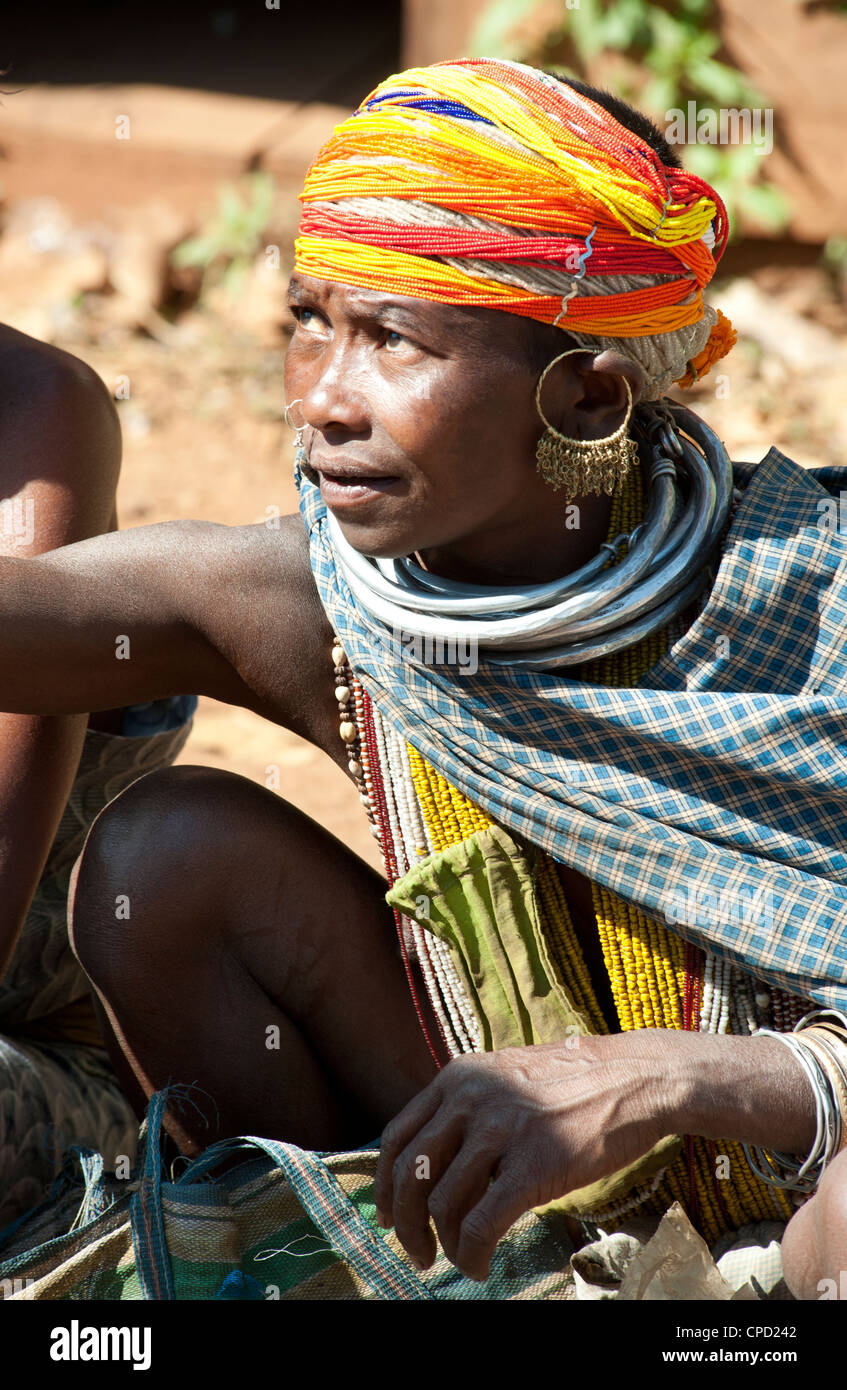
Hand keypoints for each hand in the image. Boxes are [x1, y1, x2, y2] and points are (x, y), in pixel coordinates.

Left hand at [373, 1036, 672, 1280]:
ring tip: (457, 1259)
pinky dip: (471, 1254)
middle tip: (417, 1251)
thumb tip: (434, 1156)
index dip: (384, 1185)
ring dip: (444, 1245)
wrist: (635, 1078)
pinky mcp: (532, 1165)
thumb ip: (468, 1105)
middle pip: (412, 1175)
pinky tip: (481, 1265)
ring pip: (443, 1205)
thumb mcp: (505, 1075)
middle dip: (406, 1224)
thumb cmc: (575, 1083)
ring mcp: (500, 1131)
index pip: (396, 1137)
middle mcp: (470, 1099)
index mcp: (457, 1077)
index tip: (389, 1215)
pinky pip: (481, 1224)